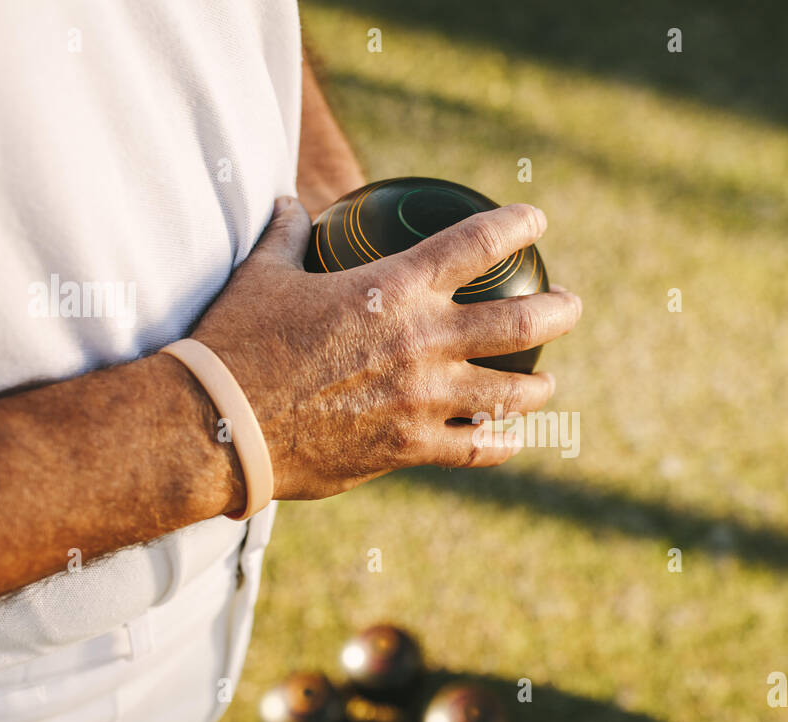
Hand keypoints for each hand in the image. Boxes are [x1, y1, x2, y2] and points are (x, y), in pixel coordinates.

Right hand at [191, 196, 581, 500]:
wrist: (218, 425)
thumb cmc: (236, 343)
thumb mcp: (262, 275)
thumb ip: (285, 236)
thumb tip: (286, 205)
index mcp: (391, 288)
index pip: (474, 245)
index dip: (513, 228)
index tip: (536, 221)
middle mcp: (421, 341)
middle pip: (518, 322)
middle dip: (556, 312)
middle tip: (569, 307)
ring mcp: (421, 399)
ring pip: (509, 393)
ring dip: (537, 387)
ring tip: (547, 385)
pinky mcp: (409, 448)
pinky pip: (474, 449)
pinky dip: (499, 444)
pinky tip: (510, 441)